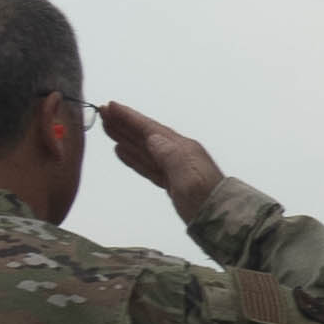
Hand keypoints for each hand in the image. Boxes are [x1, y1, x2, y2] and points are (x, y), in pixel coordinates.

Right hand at [94, 102, 231, 217]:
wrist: (221, 217)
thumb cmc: (205, 196)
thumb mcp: (187, 174)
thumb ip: (170, 155)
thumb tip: (152, 137)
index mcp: (181, 148)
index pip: (150, 128)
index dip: (129, 118)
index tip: (110, 106)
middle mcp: (177, 153)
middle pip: (145, 135)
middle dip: (124, 124)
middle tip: (102, 112)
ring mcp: (174, 168)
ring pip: (144, 149)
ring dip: (125, 138)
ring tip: (107, 128)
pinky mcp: (171, 182)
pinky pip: (147, 165)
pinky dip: (133, 157)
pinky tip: (122, 151)